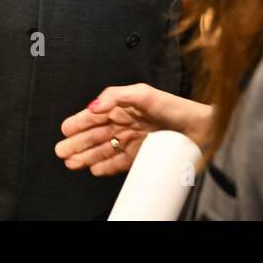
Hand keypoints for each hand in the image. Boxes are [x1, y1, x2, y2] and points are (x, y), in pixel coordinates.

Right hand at [55, 83, 212, 176]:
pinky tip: (94, 169)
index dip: (79, 122)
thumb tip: (93, 106)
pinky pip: (119, 162)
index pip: (95, 115)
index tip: (65, 130)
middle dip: (78, 143)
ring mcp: (134, 140)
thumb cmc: (175, 107)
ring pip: (104, 149)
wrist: (200, 130)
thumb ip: (116, 96)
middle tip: (61, 151)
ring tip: (72, 163)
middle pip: (96, 135)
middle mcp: (127, 123)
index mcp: (124, 106)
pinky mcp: (142, 156)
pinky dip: (106, 166)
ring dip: (87, 156)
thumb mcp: (143, 93)